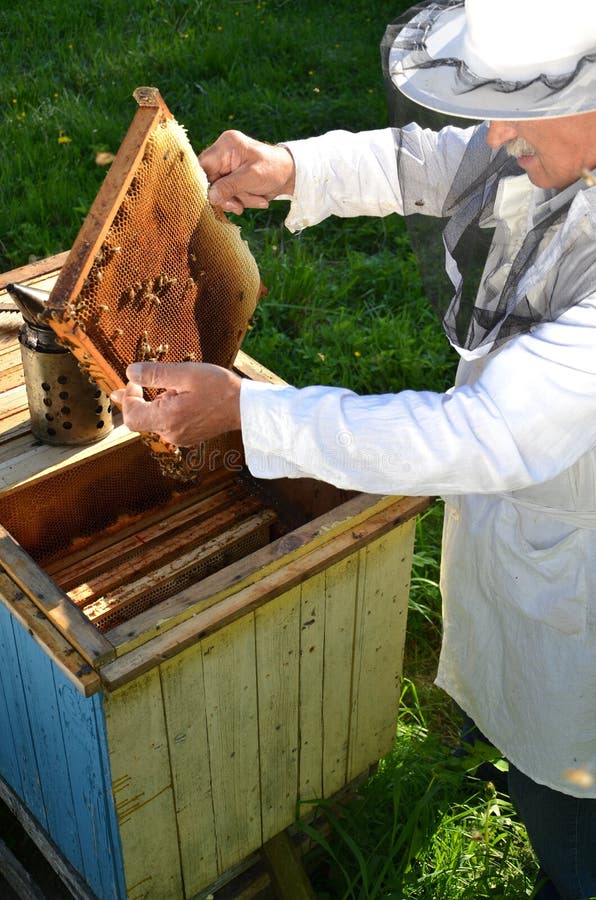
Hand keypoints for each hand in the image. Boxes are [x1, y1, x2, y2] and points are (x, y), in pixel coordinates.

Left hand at [111, 362, 241, 446]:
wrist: (245, 407)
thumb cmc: (220, 388)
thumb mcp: (187, 373)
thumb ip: (155, 374)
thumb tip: (130, 372)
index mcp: (168, 419)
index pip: (131, 416)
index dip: (127, 398)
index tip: (136, 381)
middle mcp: (171, 433)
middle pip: (140, 419)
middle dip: (139, 399)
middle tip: (139, 380)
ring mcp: (179, 438)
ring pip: (154, 421)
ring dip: (156, 404)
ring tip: (176, 388)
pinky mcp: (187, 437)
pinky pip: (167, 424)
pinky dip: (167, 410)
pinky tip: (182, 397)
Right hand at [198, 129, 295, 213]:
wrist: (290, 175)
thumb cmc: (273, 169)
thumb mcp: (252, 178)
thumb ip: (229, 186)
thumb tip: (210, 197)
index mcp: (226, 145)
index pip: (202, 165)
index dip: (204, 183)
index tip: (212, 198)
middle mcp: (223, 153)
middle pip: (211, 181)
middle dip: (227, 196)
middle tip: (240, 206)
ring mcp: (227, 167)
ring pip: (220, 191)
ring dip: (238, 200)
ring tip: (257, 198)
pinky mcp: (232, 178)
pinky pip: (229, 194)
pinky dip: (242, 200)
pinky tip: (256, 198)